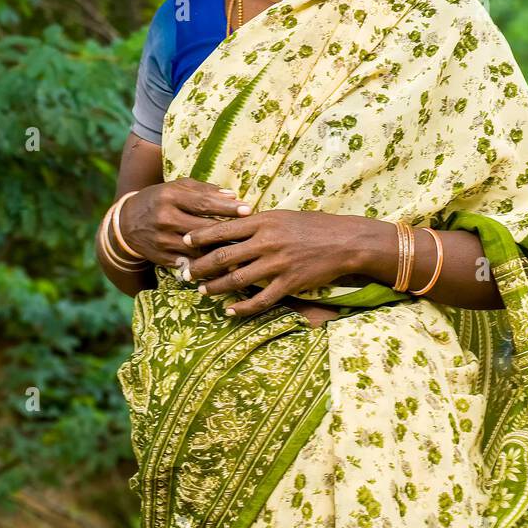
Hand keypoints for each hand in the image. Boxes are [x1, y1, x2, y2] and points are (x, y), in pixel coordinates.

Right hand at [120, 179, 250, 266]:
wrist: (127, 223)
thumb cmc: (160, 199)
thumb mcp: (178, 188)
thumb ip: (204, 191)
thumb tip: (233, 196)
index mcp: (170, 196)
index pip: (203, 202)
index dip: (227, 208)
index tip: (247, 209)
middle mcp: (165, 218)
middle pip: (203, 228)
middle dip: (229, 232)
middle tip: (252, 234)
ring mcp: (162, 240)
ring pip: (198, 249)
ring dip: (220, 252)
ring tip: (243, 253)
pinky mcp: (161, 257)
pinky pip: (188, 264)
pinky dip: (206, 266)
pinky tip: (223, 268)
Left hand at [182, 209, 364, 316]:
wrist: (342, 241)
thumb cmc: (311, 225)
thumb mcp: (281, 216)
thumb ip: (257, 223)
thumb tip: (230, 228)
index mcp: (263, 221)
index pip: (223, 229)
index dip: (201, 237)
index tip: (185, 241)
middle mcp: (267, 242)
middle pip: (224, 256)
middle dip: (200, 266)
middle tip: (184, 273)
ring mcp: (277, 264)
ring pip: (237, 279)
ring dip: (215, 288)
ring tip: (202, 291)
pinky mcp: (288, 283)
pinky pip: (260, 300)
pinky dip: (241, 308)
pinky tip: (229, 311)